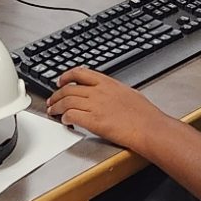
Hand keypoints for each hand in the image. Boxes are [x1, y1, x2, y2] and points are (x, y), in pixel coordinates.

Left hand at [46, 69, 161, 151]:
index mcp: (107, 83)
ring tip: (53, 111)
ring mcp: (95, 106)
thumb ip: (114, 91)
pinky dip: (64, 118)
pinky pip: (71, 116)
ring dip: (56, 107)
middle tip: (52, 100)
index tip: (61, 81)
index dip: (66, 76)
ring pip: (66, 102)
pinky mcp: (93, 121)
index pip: (80, 73)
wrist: (149, 128)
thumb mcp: (129, 93)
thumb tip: (108, 93)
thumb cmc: (144, 114)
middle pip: (68, 89)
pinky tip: (65, 121)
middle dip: (56, 95)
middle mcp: (98, 92)